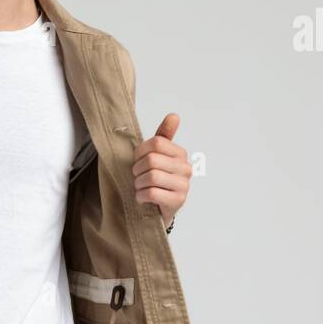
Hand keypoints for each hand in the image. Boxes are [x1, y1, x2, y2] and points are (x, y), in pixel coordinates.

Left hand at [132, 113, 190, 227]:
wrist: (158, 207)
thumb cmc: (155, 179)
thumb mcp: (157, 155)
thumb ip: (164, 135)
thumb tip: (174, 115)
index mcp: (180, 153)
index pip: (156, 143)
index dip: (140, 152)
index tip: (138, 160)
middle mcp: (186, 168)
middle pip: (152, 160)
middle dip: (137, 170)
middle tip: (137, 177)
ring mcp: (184, 185)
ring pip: (151, 176)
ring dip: (138, 184)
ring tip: (140, 187)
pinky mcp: (178, 201)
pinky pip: (152, 193)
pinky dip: (141, 196)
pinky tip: (143, 198)